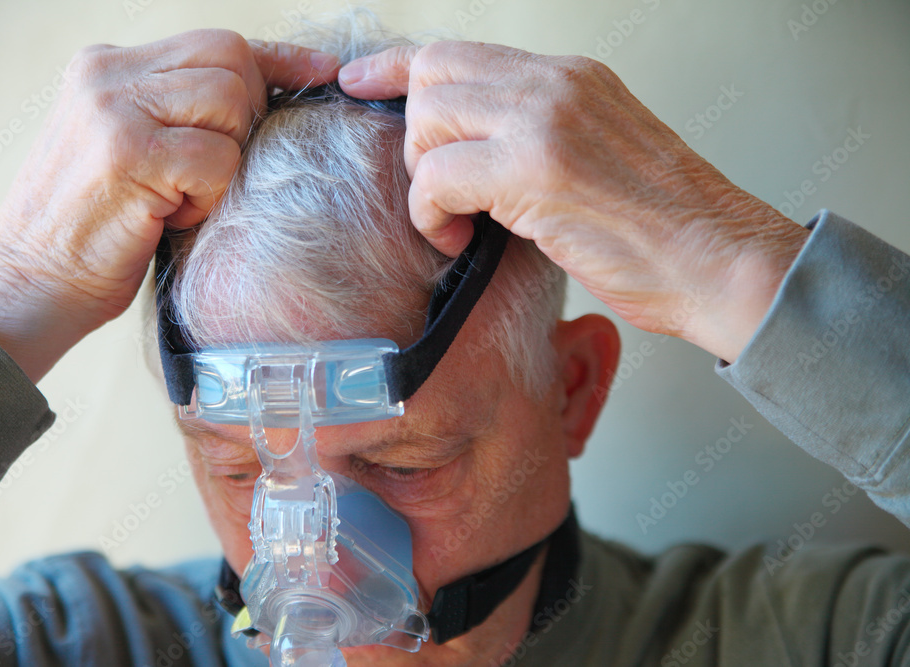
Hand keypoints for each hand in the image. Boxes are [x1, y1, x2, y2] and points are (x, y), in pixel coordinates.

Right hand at [0, 31, 339, 381]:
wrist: (30, 284)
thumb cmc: (93, 231)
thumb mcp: (133, 151)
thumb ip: (179, 113)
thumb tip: (267, 99)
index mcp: (106, 67)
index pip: (215, 43)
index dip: (278, 61)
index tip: (321, 72)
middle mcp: (106, 73)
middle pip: (230, 58)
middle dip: (247, 117)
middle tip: (212, 171)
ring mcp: (113, 107)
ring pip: (230, 100)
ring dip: (224, 160)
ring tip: (179, 196)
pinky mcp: (129, 150)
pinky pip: (219, 157)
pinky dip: (208, 196)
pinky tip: (168, 216)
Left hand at [338, 42, 808, 361]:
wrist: (718, 261)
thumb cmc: (662, 228)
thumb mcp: (599, 156)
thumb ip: (538, 136)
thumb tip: (472, 151)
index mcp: (570, 78)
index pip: (461, 51)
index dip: (398, 65)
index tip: (361, 80)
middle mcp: (556, 85)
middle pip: (432, 74)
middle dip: (416, 137)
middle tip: (439, 188)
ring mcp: (546, 120)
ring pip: (428, 120)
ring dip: (425, 180)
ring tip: (457, 222)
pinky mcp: (536, 169)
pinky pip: (438, 177)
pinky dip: (432, 215)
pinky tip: (460, 241)